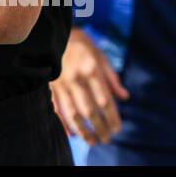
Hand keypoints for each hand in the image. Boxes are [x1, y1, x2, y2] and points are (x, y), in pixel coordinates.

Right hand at [49, 28, 128, 145]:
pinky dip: (63, 123)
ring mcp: (61, 84)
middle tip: (106, 139)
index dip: (111, 116)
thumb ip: (113, 79)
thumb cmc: (84, 46)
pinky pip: (56, 109)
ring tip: (92, 141)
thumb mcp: (102, 57)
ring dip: (82, 130)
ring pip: (72, 113)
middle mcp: (77, 79)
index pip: (104, 100)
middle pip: (89, 110)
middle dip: (99, 127)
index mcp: (93, 70)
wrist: (56, 35)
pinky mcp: (50, 87)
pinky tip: (71, 134)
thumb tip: (125, 98)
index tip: (117, 129)